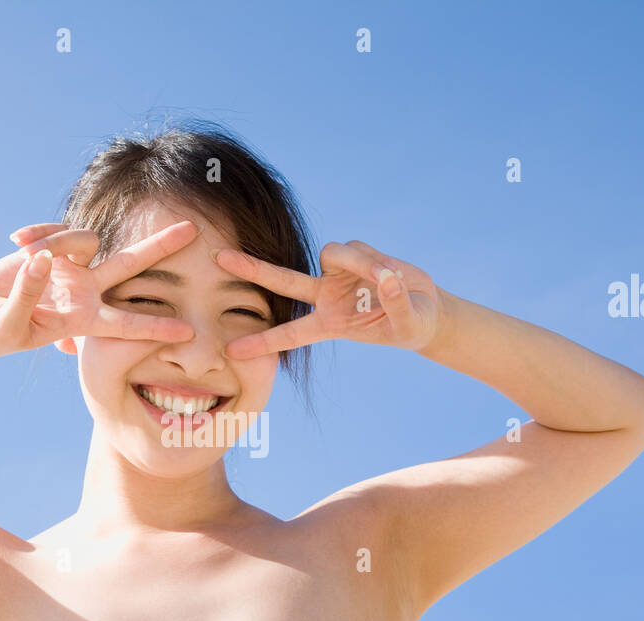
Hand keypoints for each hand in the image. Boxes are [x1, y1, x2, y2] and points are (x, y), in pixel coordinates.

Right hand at [0, 220, 200, 357]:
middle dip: (160, 247)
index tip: (188, 332)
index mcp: (82, 319)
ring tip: (23, 255)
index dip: (155, 327)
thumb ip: (26, 294)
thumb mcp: (8, 324)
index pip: (126, 324)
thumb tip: (43, 260)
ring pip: (85, 238)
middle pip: (131, 265)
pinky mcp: (53, 246)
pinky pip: (57, 228)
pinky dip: (37, 231)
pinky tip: (15, 241)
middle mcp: (86, 290)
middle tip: (193, 230)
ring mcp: (72, 266)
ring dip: (57, 241)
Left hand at [212, 240, 441, 357]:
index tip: (231, 351)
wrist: (424, 308)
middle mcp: (325, 297)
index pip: (289, 334)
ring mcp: (336, 274)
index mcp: (329, 324)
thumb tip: (386, 279)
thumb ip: (396, 303)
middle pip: (281, 281)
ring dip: (358, 262)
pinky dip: (374, 258)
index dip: (262, 342)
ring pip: (330, 253)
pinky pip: (355, 247)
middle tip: (219, 258)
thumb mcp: (408, 323)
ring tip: (386, 278)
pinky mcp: (353, 255)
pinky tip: (390, 271)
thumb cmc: (411, 325)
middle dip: (252, 269)